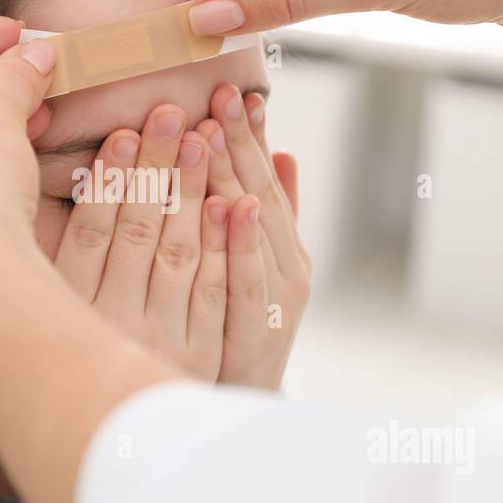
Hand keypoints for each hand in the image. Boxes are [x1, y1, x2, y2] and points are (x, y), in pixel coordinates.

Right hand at [54, 103, 228, 380]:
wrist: (115, 434)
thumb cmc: (74, 359)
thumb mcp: (51, 310)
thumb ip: (49, 257)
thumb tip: (38, 190)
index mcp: (67, 310)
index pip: (88, 234)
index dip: (108, 182)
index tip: (123, 134)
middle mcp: (112, 323)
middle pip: (138, 233)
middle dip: (156, 168)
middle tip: (172, 114)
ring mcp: (160, 340)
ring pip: (179, 255)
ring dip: (192, 192)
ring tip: (202, 139)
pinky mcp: (200, 355)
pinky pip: (216, 294)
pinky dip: (225, 246)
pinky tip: (232, 203)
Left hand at [196, 86, 309, 388]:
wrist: (238, 412)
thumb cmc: (242, 333)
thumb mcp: (263, 269)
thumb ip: (276, 214)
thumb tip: (286, 153)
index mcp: (283, 248)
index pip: (264, 180)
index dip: (250, 136)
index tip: (237, 90)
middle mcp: (286, 268)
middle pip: (260, 195)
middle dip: (239, 142)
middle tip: (222, 93)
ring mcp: (270, 301)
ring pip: (252, 231)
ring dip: (233, 178)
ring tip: (216, 131)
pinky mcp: (249, 336)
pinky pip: (244, 282)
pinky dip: (241, 243)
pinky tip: (233, 205)